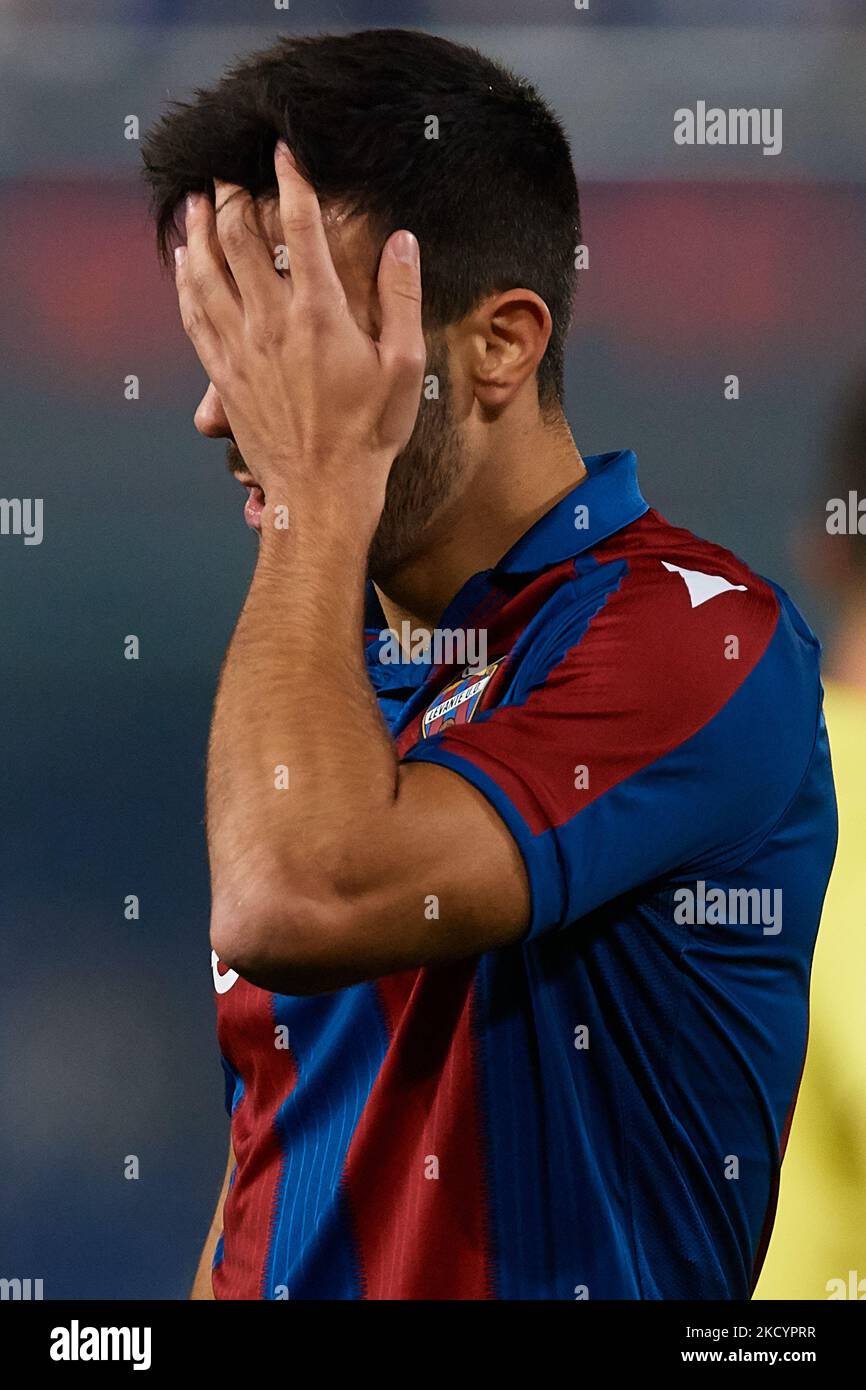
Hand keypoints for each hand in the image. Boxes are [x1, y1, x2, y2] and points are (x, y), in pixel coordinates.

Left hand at [175, 142, 424, 532]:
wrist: (320, 491)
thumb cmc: (369, 433)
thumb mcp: (405, 366)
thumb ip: (402, 298)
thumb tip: (401, 242)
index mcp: (319, 313)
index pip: (299, 227)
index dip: (291, 180)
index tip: (284, 151)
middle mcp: (271, 321)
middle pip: (238, 238)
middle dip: (230, 195)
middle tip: (228, 170)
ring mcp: (240, 347)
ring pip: (206, 271)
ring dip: (198, 229)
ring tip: (194, 201)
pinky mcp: (222, 374)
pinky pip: (193, 314)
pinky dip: (184, 280)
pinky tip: (182, 263)